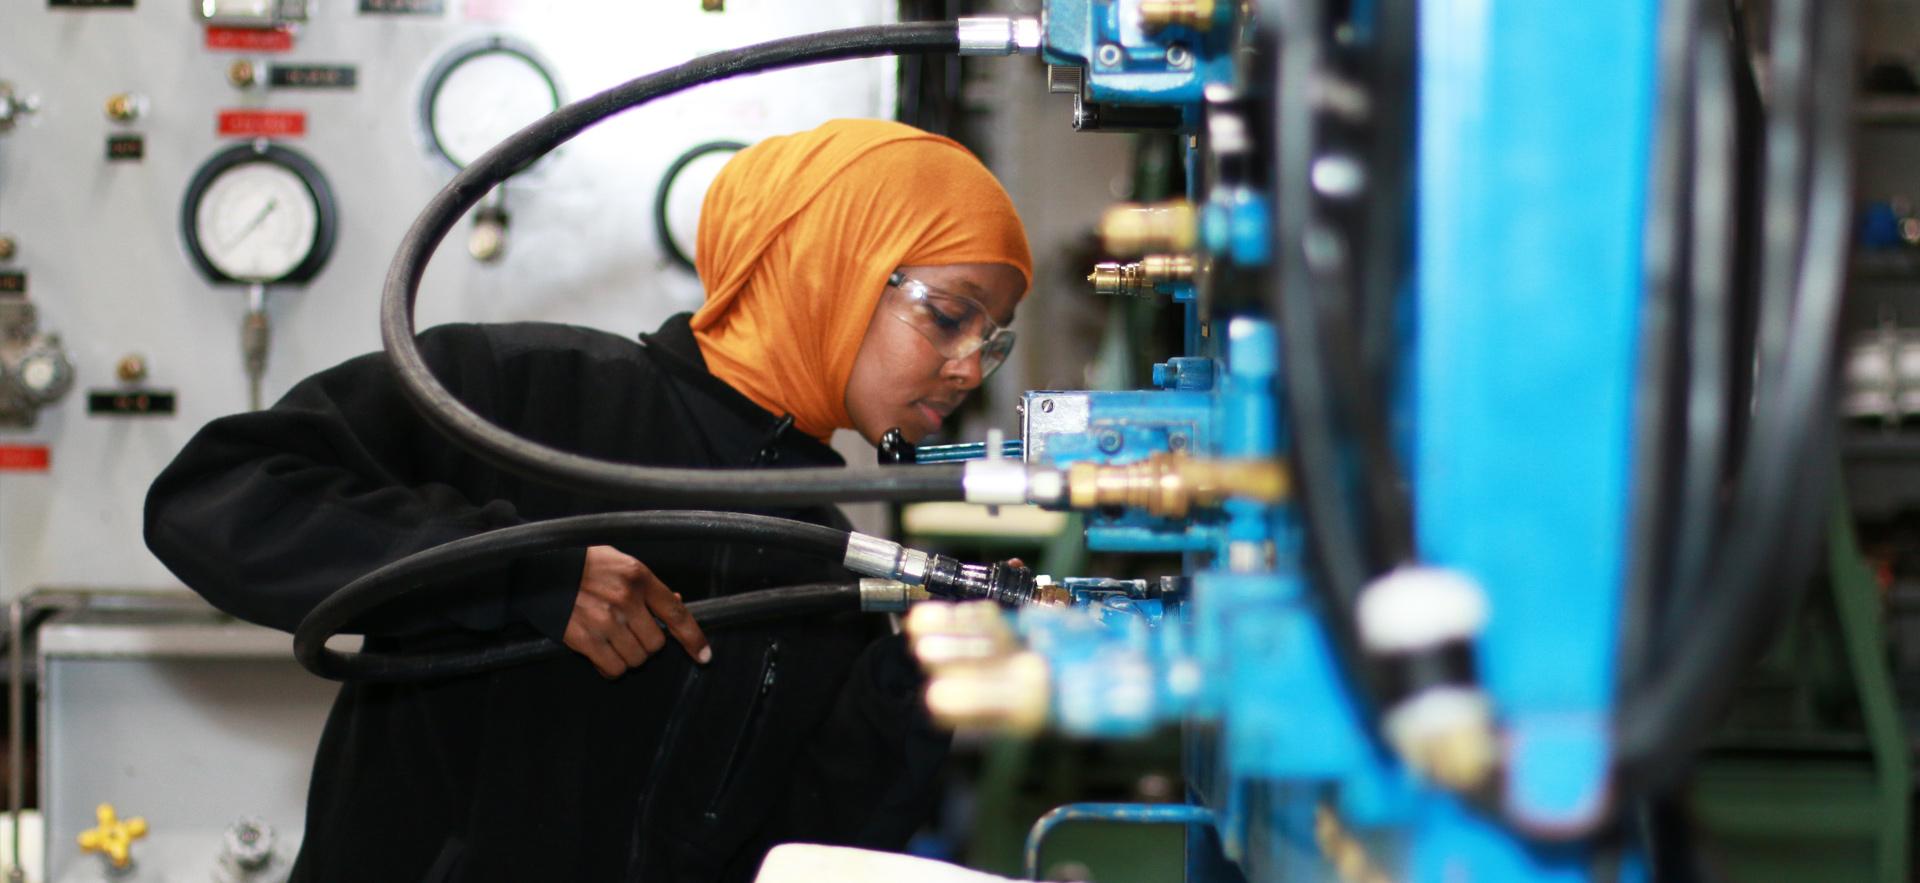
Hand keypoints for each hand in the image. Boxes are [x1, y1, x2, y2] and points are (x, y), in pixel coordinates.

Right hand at [563, 545, 710, 677]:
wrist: (540, 567)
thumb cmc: (583, 563)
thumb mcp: (621, 562)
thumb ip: (647, 584)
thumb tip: (675, 600)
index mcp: (638, 578)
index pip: (676, 613)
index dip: (693, 638)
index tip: (704, 655)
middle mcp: (626, 601)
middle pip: (656, 644)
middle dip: (647, 643)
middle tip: (630, 632)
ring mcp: (606, 621)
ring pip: (636, 658)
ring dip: (629, 656)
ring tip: (613, 640)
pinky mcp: (585, 639)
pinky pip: (613, 668)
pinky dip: (611, 667)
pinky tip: (602, 654)